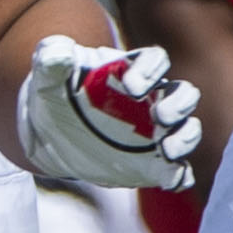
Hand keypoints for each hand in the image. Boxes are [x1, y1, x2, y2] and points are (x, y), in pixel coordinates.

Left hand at [15, 36, 201, 190]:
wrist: (48, 132)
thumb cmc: (53, 93)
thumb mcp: (47, 74)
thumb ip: (52, 57)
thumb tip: (59, 52)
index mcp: (131, 69)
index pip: (154, 60)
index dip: (150, 70)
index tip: (132, 87)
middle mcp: (152, 98)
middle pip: (182, 94)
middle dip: (178, 104)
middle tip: (160, 117)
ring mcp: (155, 131)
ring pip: (186, 129)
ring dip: (185, 138)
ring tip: (168, 150)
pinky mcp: (151, 162)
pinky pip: (176, 168)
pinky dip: (179, 174)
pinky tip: (173, 180)